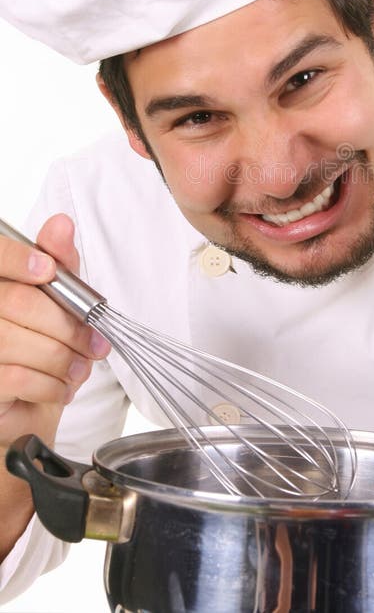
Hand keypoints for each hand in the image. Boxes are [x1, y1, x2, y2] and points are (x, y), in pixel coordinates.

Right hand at [0, 213, 110, 449]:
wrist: (27, 411)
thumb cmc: (42, 347)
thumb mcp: (59, 300)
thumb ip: (59, 262)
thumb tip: (61, 223)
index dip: (17, 258)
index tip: (46, 269)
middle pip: (19, 301)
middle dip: (68, 325)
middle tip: (94, 343)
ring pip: (18, 341)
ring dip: (63, 358)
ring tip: (78, 369)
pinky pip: (17, 376)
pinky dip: (50, 384)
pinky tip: (61, 388)